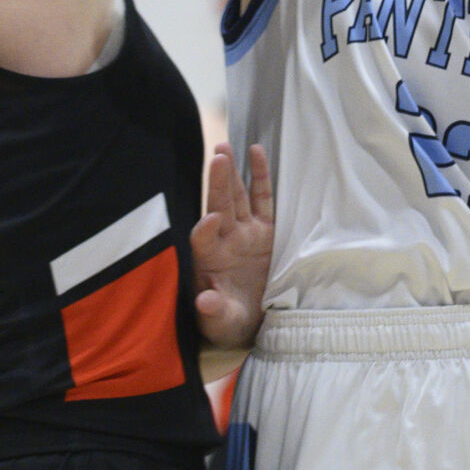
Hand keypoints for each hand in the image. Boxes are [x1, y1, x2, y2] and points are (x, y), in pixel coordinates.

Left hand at [191, 142, 274, 350]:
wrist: (253, 321)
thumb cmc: (230, 321)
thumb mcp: (221, 322)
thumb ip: (213, 312)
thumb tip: (203, 302)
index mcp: (210, 260)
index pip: (203, 239)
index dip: (205, 228)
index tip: (210, 221)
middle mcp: (225, 240)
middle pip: (219, 206)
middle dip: (217, 183)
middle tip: (217, 157)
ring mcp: (245, 232)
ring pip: (237, 196)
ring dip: (231, 173)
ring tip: (225, 147)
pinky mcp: (266, 230)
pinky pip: (262, 198)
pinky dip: (260, 176)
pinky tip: (256, 152)